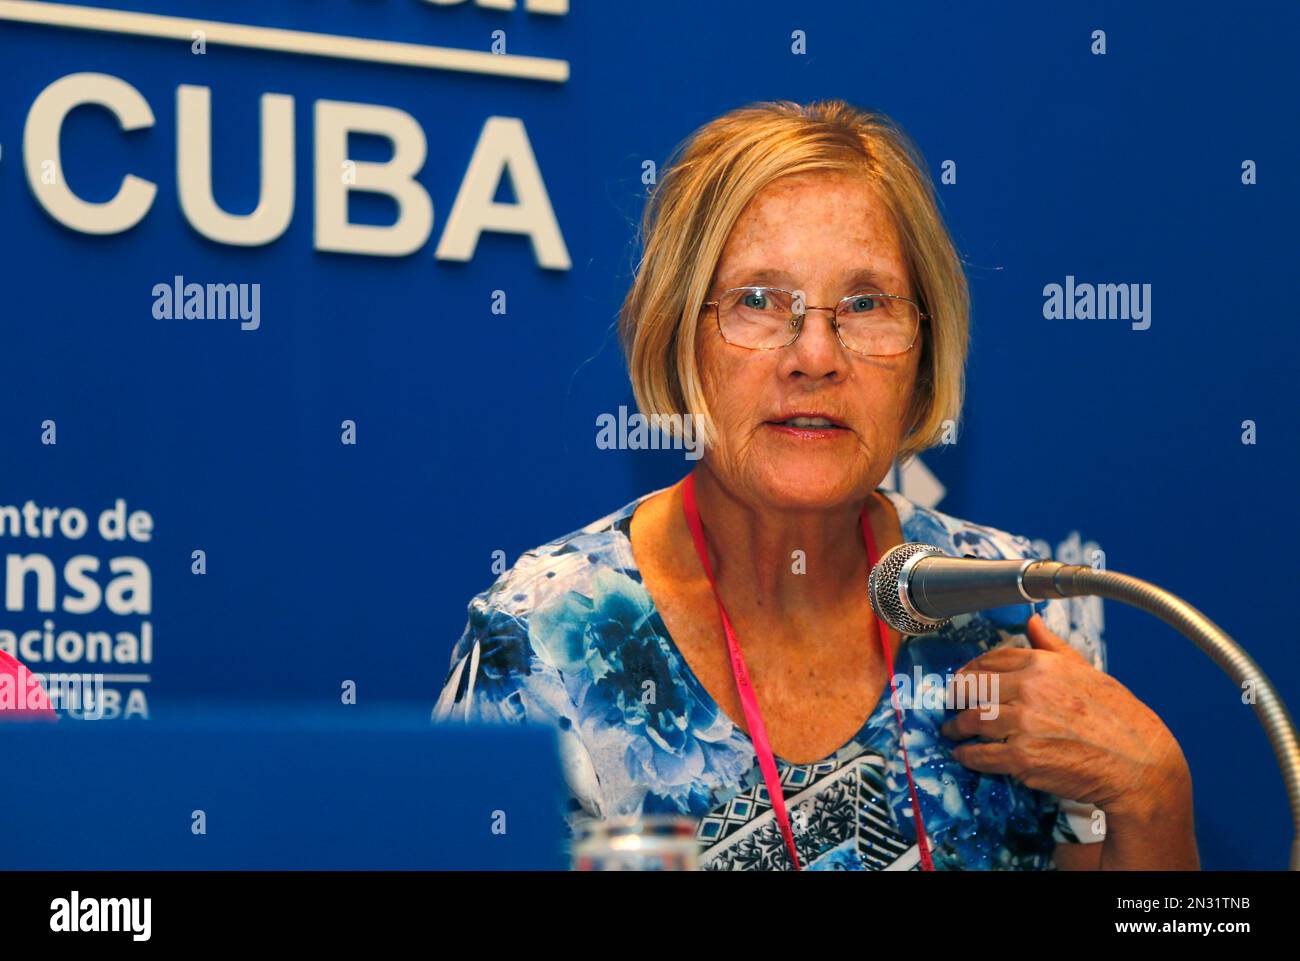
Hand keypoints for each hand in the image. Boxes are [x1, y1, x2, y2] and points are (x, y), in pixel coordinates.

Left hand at [939, 613, 1190, 818]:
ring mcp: (1022, 723)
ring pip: (970, 720)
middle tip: (950, 704)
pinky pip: (980, 754)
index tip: (963, 677)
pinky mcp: (1021, 757)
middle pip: (971, 686)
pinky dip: (967, 755)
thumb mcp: (1089, 672)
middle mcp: (1029, 689)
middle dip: (955, 696)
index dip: (970, 669)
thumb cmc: (1120, 719)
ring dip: (956, 727)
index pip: (990, 660)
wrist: (1140, 764)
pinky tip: (964, 755)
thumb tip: (1033, 621)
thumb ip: (1054, 647)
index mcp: (1043, 665)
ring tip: (953, 731)